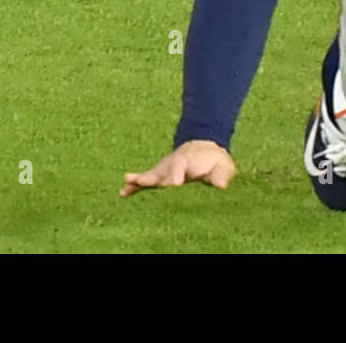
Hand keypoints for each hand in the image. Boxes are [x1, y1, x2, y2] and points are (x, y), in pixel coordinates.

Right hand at [120, 140, 235, 196]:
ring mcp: (164, 171)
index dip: (178, 174)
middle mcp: (174, 165)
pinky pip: (146, 183)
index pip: (181, 166)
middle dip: (154, 178)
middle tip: (143, 182)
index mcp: (190, 161)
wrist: (204, 151)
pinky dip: (134, 187)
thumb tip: (221, 184)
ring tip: (126, 184)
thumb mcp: (223, 166)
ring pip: (151, 177)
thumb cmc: (215, 162)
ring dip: (139, 181)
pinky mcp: (159, 178)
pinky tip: (122, 193)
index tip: (175, 184)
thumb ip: (221, 174)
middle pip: (162, 172)